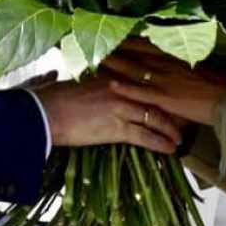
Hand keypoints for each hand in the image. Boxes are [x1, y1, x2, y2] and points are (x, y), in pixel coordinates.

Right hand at [35, 78, 181, 153]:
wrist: (44, 114)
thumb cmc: (54, 99)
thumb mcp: (79, 85)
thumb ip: (94, 84)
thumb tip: (94, 87)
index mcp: (112, 76)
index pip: (143, 83)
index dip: (158, 92)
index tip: (169, 98)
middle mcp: (120, 89)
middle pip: (154, 99)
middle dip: (171, 111)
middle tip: (182, 119)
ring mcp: (120, 107)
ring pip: (155, 118)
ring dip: (170, 129)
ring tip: (180, 137)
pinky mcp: (116, 128)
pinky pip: (145, 136)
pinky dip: (160, 143)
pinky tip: (170, 149)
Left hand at [102, 44, 225, 127]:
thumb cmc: (221, 85)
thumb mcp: (203, 67)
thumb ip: (186, 64)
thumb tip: (179, 62)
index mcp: (177, 55)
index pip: (147, 44)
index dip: (129, 40)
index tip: (113, 34)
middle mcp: (168, 64)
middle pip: (136, 53)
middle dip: (116, 48)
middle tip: (94, 43)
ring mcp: (166, 80)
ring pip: (134, 70)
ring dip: (115, 65)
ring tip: (96, 60)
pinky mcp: (166, 98)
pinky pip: (142, 92)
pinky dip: (126, 88)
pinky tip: (111, 85)